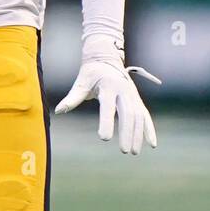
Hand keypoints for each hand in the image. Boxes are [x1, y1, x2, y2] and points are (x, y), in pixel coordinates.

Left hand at [56, 37, 158, 155]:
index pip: (108, 106)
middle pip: (128, 113)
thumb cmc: (91, 73)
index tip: (104, 138)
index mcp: (108, 86)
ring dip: (138, 134)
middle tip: (124, 151)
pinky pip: (145, 115)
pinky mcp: (137, 99)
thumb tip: (58, 111)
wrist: (106, 58)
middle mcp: (123, 90)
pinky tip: (152, 144)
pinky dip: (149, 129)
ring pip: (138, 116)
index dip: (106, 122)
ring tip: (134, 152)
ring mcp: (133, 95)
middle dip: (127, 133)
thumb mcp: (81, 82)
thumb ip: (72, 98)